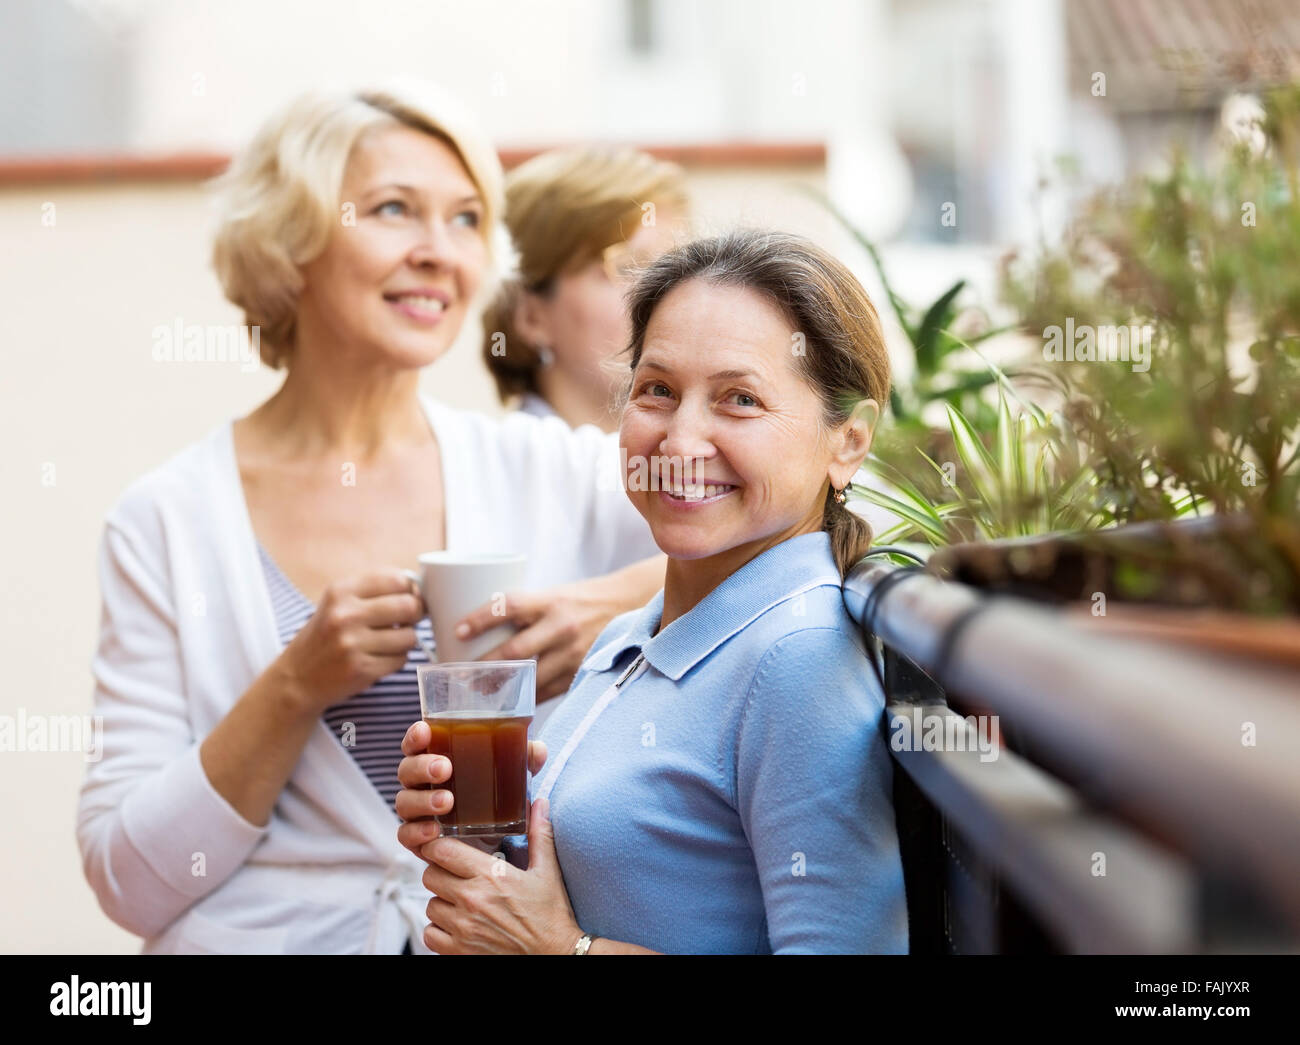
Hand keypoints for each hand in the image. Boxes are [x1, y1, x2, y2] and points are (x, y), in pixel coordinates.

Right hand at [277, 570, 424, 713]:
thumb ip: (374, 591)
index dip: (410, 589)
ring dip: (405, 640)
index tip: (409, 597)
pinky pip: (401, 659)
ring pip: (409, 636)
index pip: (397, 579)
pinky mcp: (361, 670)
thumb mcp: (338, 603)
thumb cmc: (325, 636)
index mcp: (340, 591)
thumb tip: (418, 590)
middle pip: (408, 605)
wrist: (296, 678)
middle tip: (408, 620)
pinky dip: (396, 659)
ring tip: (387, 642)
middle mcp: (345, 615)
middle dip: (415, 613)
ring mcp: (352, 644)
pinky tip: (378, 658)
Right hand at [395, 720, 546, 858]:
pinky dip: (417, 832)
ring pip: (404, 802)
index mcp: (435, 757)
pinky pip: (406, 835)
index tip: (426, 731)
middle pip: (407, 770)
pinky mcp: (418, 837)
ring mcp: (416, 810)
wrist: (493, 834)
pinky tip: (434, 831)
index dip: (415, 736)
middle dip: (422, 767)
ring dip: (423, 800)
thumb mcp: (510, 772)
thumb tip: (537, 750)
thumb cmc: (494, 790)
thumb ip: (523, 759)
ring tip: (447, 801)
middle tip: (445, 768)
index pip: (416, 743)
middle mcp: (420, 783)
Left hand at [419, 796, 580, 953]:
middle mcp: (472, 900)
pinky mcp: (458, 952)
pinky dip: (439, 929)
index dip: (437, 845)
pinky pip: (429, 934)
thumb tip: (540, 802)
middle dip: (440, 871)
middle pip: (430, 874)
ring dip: (441, 901)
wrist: (555, 956)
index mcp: (491, 875)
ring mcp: (463, 928)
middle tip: (456, 874)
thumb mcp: (548, 872)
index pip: (442, 850)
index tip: (443, 846)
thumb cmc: (551, 915)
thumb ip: (540, 834)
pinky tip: (457, 924)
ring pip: (430, 904)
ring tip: (461, 901)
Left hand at [454, 559, 662, 700]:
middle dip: (484, 667)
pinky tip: (507, 706)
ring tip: (476, 697)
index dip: (481, 619)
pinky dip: (525, 700)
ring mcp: (573, 653)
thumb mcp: (551, 596)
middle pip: (515, 651)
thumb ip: (522, 613)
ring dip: (501, 689)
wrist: (625, 605)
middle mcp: (562, 627)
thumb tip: (476, 631)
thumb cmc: (577, 601)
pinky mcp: (580, 673)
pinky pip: (546, 692)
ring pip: (529, 678)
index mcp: (550, 602)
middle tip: (459, 677)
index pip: (509, 607)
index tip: (457, 632)